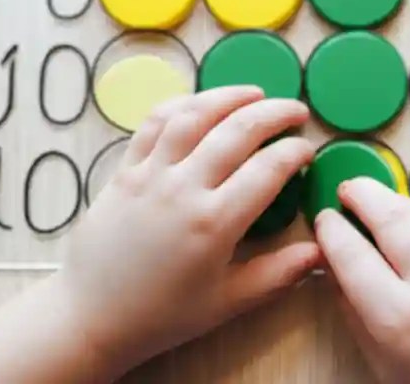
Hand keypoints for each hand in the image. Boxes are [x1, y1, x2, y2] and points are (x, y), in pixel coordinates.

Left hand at [58, 86, 319, 371]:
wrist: (90, 317)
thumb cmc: (161, 315)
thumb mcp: (226, 303)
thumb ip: (276, 275)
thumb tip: (319, 253)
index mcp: (215, 223)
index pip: (268, 169)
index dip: (295, 152)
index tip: (308, 150)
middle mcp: (183, 189)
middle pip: (237, 130)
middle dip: (274, 113)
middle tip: (295, 111)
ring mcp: (150, 174)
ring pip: (194, 115)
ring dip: (229, 96)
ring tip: (255, 93)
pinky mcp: (124, 170)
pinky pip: (153, 123)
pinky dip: (182, 104)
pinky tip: (201, 102)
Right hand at [315, 178, 409, 383]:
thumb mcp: (381, 359)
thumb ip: (351, 307)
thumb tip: (330, 257)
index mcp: (400, 319)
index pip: (351, 255)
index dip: (331, 230)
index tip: (324, 218)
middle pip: (390, 217)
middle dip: (363, 194)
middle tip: (348, 189)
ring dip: (399, 203)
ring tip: (382, 206)